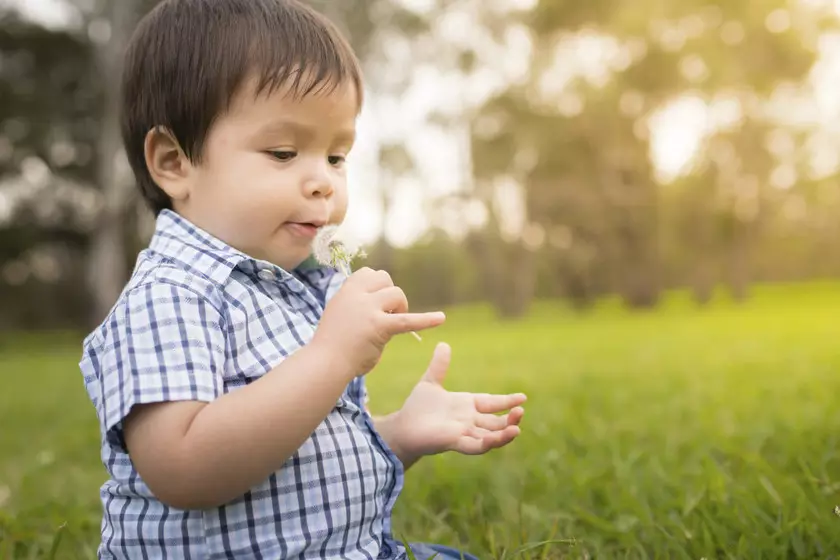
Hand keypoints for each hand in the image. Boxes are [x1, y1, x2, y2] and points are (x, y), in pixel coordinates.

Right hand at [313, 267, 445, 377]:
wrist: (325, 364)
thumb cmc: (333, 344)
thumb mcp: (340, 313)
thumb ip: (358, 303)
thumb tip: (383, 302)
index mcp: (345, 291)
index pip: (369, 273)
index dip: (377, 287)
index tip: (375, 304)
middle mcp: (356, 296)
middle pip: (385, 278)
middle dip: (390, 295)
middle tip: (386, 315)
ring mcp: (367, 310)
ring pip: (397, 294)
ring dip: (400, 307)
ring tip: (391, 325)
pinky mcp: (379, 327)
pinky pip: (407, 320)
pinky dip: (426, 320)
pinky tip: (440, 319)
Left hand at [389, 342, 525, 460]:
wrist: (402, 426)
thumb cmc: (416, 408)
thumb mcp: (430, 382)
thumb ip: (439, 365)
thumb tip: (443, 344)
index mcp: (466, 405)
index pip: (491, 403)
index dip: (507, 401)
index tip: (523, 397)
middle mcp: (468, 421)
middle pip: (496, 422)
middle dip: (510, 419)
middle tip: (521, 411)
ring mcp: (463, 433)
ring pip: (490, 436)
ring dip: (504, 434)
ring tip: (517, 428)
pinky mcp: (454, 442)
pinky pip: (475, 446)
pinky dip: (487, 443)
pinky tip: (496, 438)